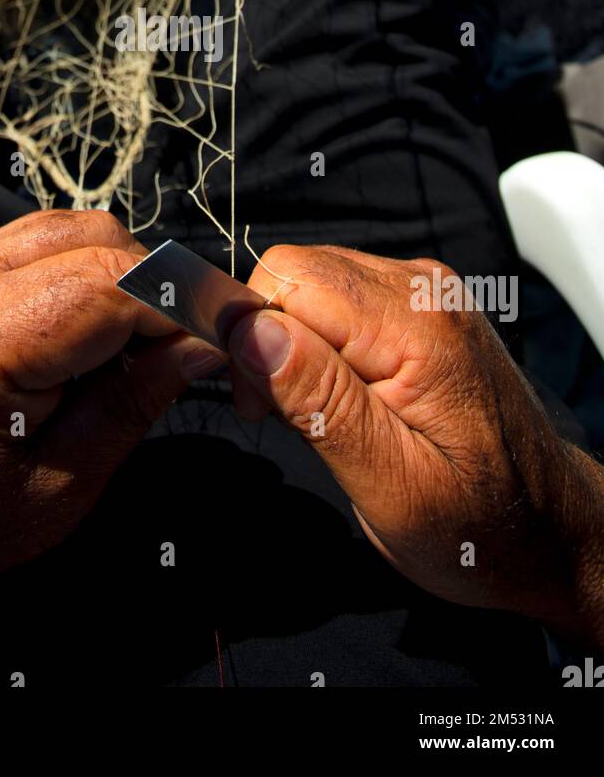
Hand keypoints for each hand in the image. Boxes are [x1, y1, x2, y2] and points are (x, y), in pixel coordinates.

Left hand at [0, 211, 224, 630]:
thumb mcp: (66, 484)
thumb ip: (138, 399)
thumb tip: (210, 342)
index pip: (116, 284)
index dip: (190, 304)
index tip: (237, 339)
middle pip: (108, 243)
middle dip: (166, 290)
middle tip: (195, 354)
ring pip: (88, 228)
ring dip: (133, 276)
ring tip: (145, 348)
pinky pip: (58, 236)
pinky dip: (99, 269)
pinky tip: (104, 330)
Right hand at [229, 244, 603, 646]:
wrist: (548, 528)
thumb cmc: (478, 525)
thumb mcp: (391, 485)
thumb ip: (319, 400)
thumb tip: (250, 330)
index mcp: (419, 327)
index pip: (290, 278)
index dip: (253, 337)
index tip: (262, 408)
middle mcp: (423, 290)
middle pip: (298, 271)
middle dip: (269, 339)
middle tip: (290, 417)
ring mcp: (424, 291)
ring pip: (313, 280)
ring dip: (295, 343)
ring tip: (325, 414)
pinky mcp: (420, 303)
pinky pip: (340, 296)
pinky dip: (323, 341)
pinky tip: (345, 395)